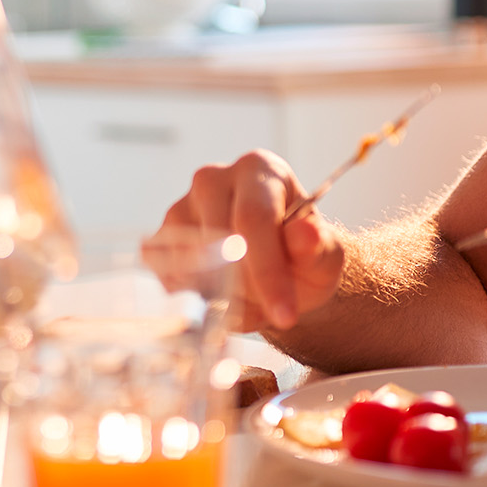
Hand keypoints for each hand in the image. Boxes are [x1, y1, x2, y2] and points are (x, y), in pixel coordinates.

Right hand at [157, 151, 348, 331]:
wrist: (277, 266)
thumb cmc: (303, 255)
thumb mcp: (324, 256)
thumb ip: (318, 248)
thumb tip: (308, 233)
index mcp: (259, 170)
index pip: (255, 217)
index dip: (268, 270)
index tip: (284, 315)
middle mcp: (214, 180)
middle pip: (216, 238)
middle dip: (245, 288)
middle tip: (269, 313)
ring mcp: (182, 207)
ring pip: (189, 260)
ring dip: (220, 295)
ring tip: (251, 301)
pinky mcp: (162, 237)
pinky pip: (167, 273)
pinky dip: (192, 296)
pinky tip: (218, 298)